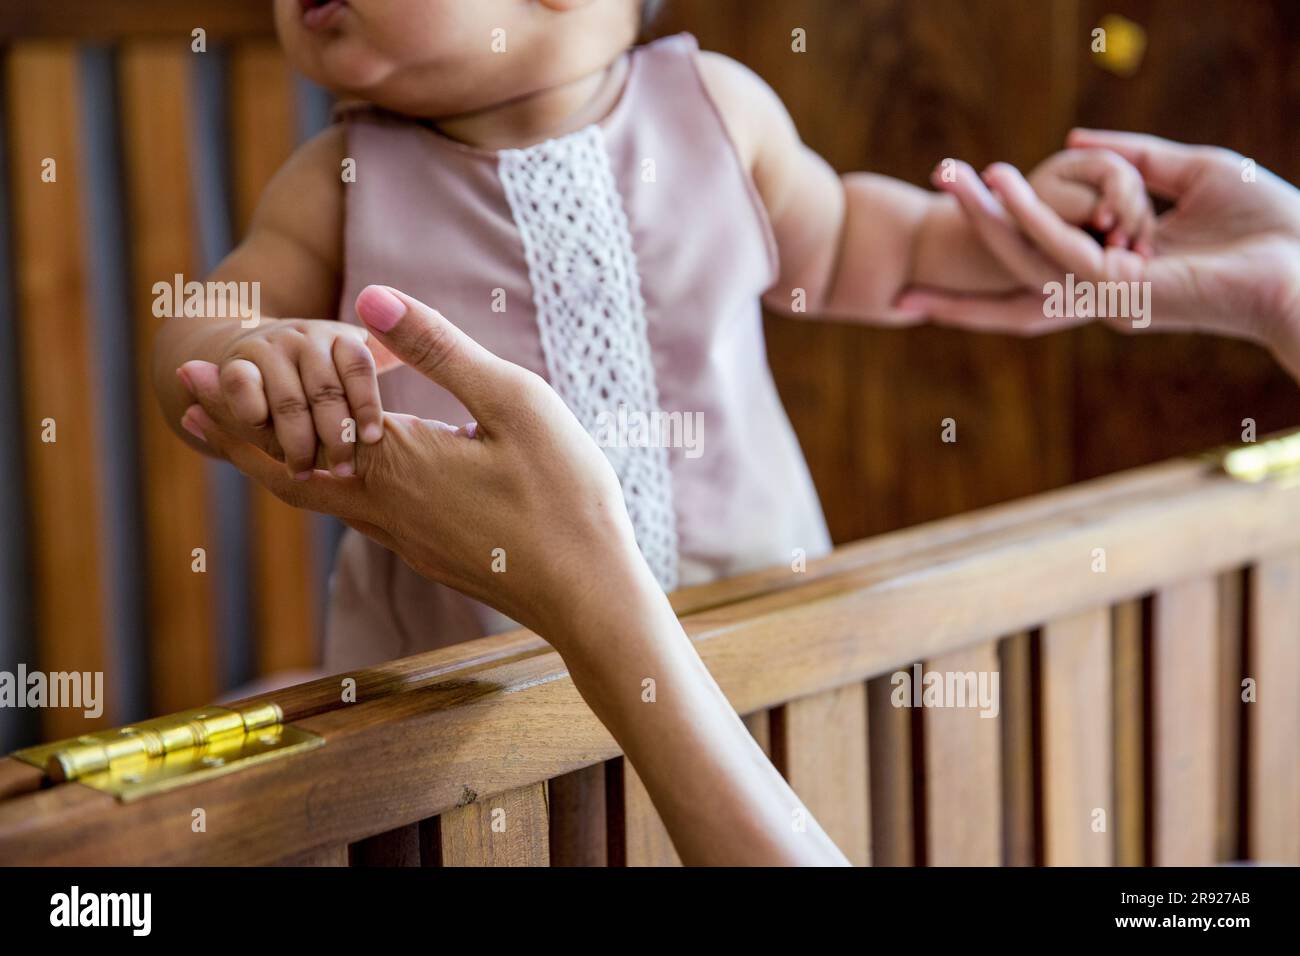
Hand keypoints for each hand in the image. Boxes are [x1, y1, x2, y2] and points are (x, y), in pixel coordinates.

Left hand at [178, 287, 654, 645]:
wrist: (588, 592)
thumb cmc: (562, 492)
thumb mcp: (512, 401)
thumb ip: (438, 350)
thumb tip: (367, 299)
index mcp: (394, 462)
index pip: (290, 428)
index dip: (234, 402)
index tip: (189, 374)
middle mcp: (383, 507)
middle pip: (284, 475)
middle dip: (237, 437)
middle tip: (191, 408)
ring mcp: (405, 539)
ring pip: (320, 499)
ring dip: (278, 464)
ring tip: (256, 437)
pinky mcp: (428, 554)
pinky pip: (358, 515)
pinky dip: (327, 486)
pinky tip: (349, 473)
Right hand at [902, 131, 1299, 378]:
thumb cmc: (1266, 224)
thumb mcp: (1191, 173)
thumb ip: (1132, 160)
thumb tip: (1071, 144)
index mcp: (1115, 270)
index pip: (1039, 261)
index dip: (993, 244)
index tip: (953, 224)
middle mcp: (1101, 291)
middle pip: (1017, 263)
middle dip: (972, 227)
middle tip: (937, 182)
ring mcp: (1107, 299)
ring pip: (1027, 259)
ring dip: (987, 218)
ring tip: (956, 179)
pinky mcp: (1121, 296)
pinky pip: (1061, 254)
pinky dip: (1029, 220)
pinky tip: (1004, 191)